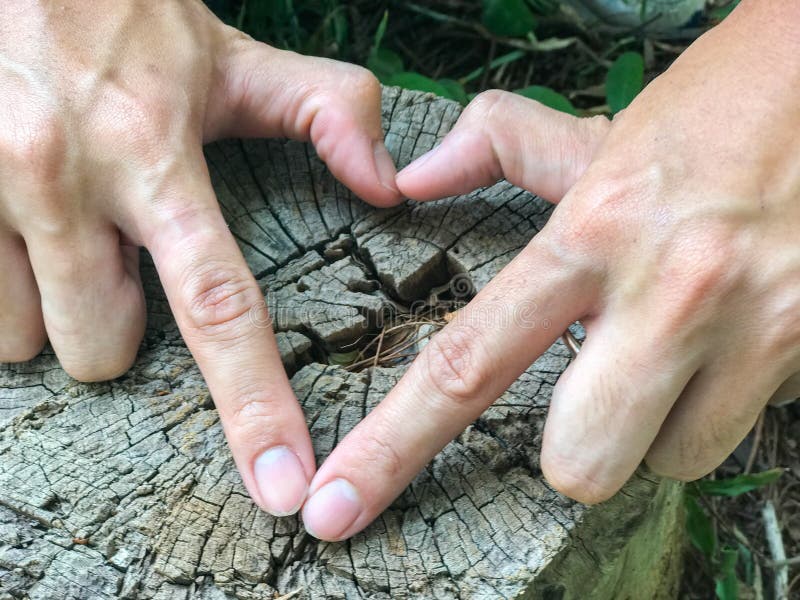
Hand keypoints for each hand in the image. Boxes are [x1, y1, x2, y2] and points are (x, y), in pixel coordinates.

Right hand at [0, 1, 399, 516]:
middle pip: (102, 349)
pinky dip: (1, 285)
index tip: (283, 486)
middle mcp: (61, 180)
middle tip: (122, 256)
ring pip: (22, 338)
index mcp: (154, 155)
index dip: (255, 407)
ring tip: (64, 232)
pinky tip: (17, 228)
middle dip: (119, 328)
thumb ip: (329, 112)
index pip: (218, 308)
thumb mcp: (233, 56)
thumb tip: (392, 185)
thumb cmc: (125, 13)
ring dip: (52, 304)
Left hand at [299, 0, 799, 539]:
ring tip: (670, 355)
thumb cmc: (722, 110)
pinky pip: (740, 435)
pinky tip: (723, 346)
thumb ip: (497, 148)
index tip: (337, 508)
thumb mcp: (602, 133)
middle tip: (591, 388)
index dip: (390, 449)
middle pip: (576, 463)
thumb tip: (414, 179)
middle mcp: (667, 294)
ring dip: (655, 427)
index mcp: (591, 237)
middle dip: (573, 450)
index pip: (467, 365)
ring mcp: (751, 330)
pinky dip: (716, 409)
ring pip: (669, 462)